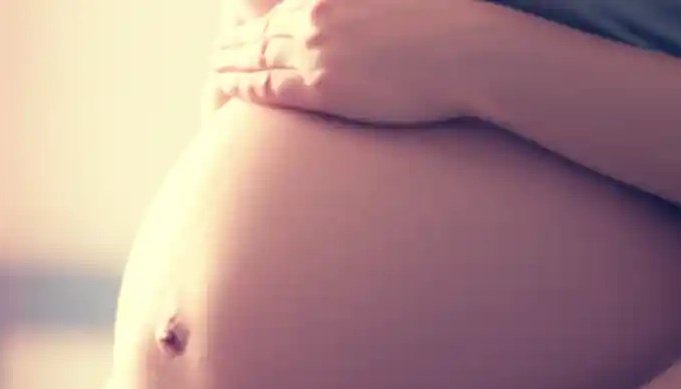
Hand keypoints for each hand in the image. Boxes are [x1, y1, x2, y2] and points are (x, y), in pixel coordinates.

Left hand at [209, 0, 495, 124]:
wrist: (466, 50)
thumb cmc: (447, 27)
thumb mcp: (396, 6)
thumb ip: (367, 10)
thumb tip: (366, 22)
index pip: (280, 10)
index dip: (255, 21)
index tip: (241, 28)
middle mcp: (317, 19)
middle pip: (261, 32)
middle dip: (235, 43)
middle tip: (217, 52)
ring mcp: (317, 53)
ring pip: (257, 58)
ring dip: (231, 64)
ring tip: (215, 70)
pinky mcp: (323, 88)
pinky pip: (269, 88)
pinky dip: (242, 87)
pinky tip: (227, 89)